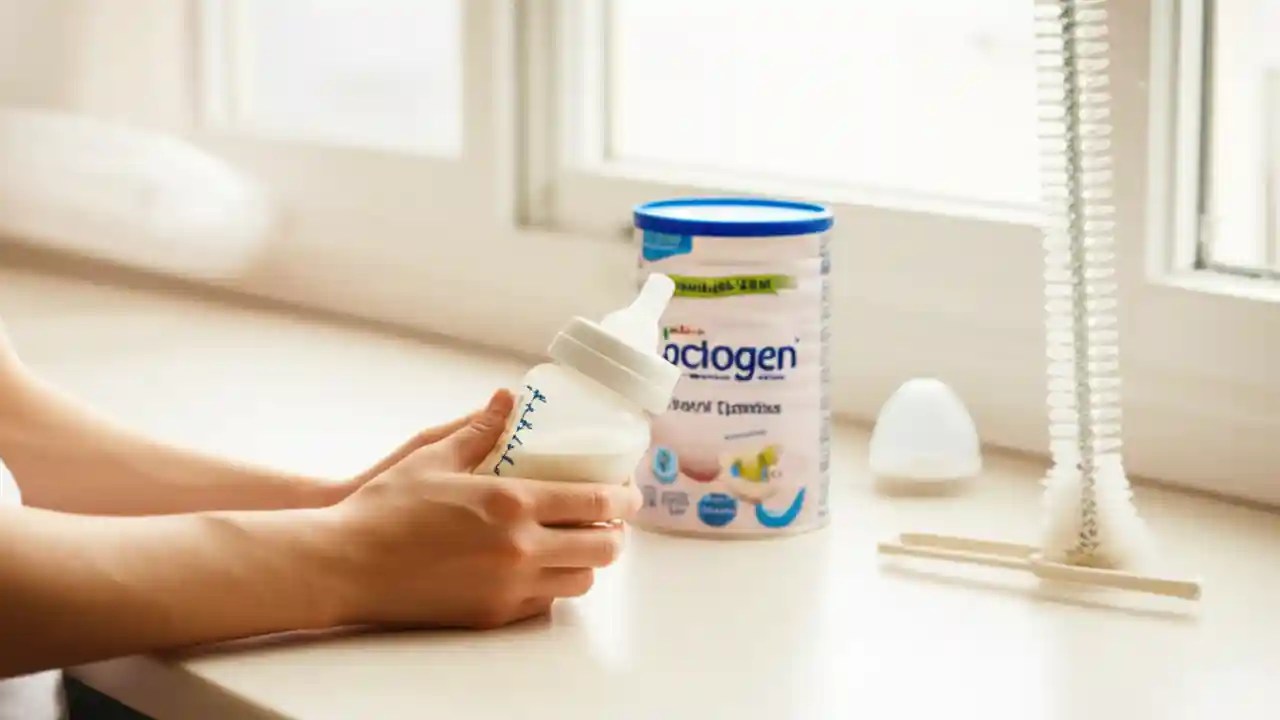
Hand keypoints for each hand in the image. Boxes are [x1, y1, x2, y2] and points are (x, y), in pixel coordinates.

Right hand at [324, 390, 642, 628]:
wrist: (344, 564)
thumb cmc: (384, 506)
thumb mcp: (432, 455)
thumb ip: (478, 428)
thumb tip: (506, 398)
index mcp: (512, 505)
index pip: (596, 505)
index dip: (624, 499)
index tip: (628, 491)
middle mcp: (520, 550)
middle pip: (602, 550)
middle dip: (615, 533)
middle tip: (610, 518)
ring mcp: (508, 587)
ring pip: (579, 581)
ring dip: (587, 561)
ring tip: (576, 541)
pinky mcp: (491, 614)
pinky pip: (544, 603)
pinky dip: (553, 584)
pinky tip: (539, 564)